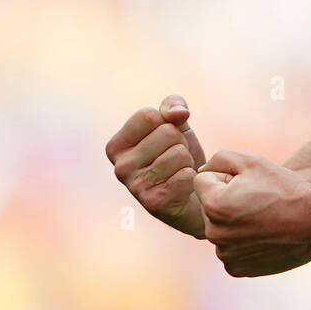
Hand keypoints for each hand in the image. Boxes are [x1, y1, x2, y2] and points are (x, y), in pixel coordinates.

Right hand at [105, 95, 206, 236]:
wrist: (194, 196)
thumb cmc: (179, 157)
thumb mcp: (174, 125)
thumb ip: (172, 106)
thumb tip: (179, 113)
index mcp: (116, 146)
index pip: (148, 115)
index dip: (167, 123)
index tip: (166, 140)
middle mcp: (120, 167)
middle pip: (167, 133)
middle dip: (180, 143)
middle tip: (176, 160)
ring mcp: (135, 187)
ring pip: (179, 153)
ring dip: (187, 161)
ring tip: (179, 172)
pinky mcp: (154, 203)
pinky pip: (186, 175)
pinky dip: (192, 178)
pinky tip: (184, 188)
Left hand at [193, 151, 310, 276]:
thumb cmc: (285, 189)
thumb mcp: (253, 161)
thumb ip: (220, 159)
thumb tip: (203, 170)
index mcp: (213, 205)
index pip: (204, 180)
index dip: (227, 177)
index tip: (250, 185)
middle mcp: (214, 233)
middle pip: (210, 206)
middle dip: (227, 200)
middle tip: (259, 201)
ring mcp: (225, 254)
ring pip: (221, 228)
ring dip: (235, 222)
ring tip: (263, 218)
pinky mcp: (236, 269)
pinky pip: (230, 249)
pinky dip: (243, 242)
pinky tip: (263, 236)